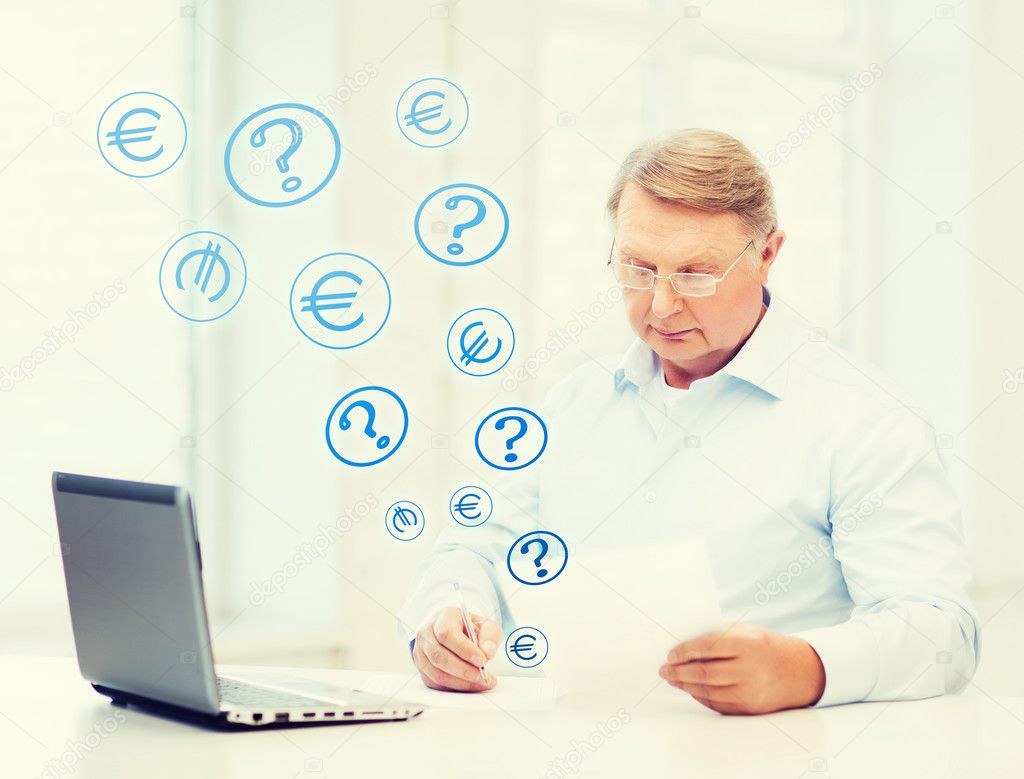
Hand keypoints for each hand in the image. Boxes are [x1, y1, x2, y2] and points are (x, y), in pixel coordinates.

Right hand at [413, 607, 500, 691]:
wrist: (454, 631)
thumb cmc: (468, 627)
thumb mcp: (484, 625)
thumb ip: (490, 636)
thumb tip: (487, 654)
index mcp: (442, 617)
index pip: (447, 634)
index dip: (464, 650)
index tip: (482, 661)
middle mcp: (426, 633)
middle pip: (440, 657)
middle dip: (464, 671)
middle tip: (484, 677)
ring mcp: (420, 652)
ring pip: (437, 674)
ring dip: (461, 683)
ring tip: (481, 683)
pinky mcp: (421, 668)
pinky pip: (435, 683)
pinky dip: (454, 687)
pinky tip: (470, 685)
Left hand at [659, 624, 825, 714]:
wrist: (800, 672)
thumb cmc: (767, 646)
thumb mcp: (747, 631)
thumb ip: (719, 634)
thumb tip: (684, 642)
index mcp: (749, 644)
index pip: (708, 647)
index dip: (685, 651)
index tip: (670, 654)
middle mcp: (751, 669)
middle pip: (705, 674)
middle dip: (679, 672)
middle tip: (665, 670)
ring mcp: (751, 692)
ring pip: (709, 692)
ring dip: (686, 686)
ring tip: (673, 679)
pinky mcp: (751, 708)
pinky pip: (719, 705)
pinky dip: (701, 698)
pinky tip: (691, 690)